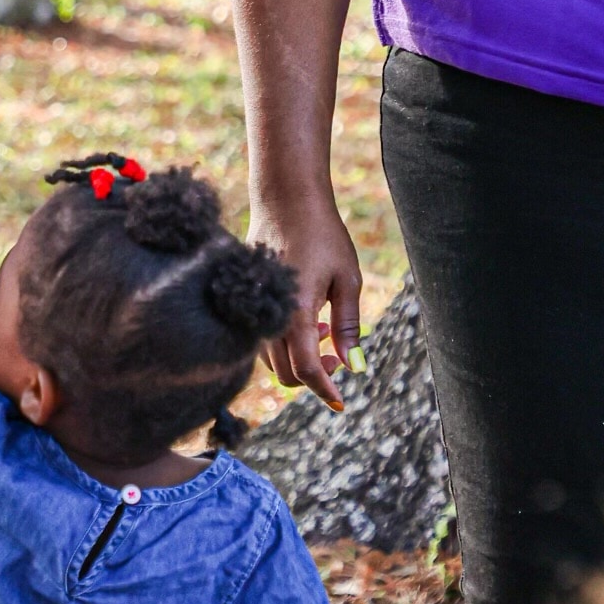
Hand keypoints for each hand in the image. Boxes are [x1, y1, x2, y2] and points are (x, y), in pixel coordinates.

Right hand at [248, 192, 359, 412]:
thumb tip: (353, 365)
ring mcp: (255, 309)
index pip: (306, 370)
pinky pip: (264, 341)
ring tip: (327, 330)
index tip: (341, 404)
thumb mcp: (347, 278)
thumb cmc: (322, 234)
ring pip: (273, 360)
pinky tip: (310, 320)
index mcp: (296, 311)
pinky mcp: (250, 302)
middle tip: (340, 354)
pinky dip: (287, 344)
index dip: (325, 391)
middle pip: (286, 374)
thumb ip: (348, 325)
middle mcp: (269, 315)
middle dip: (315, 375)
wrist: (284, 199)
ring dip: (300, 359)